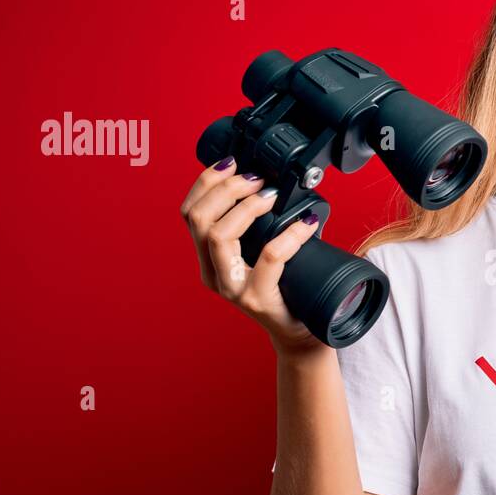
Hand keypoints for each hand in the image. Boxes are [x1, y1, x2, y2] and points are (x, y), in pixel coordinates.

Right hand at [179, 157, 326, 355]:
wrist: (298, 331)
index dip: (206, 182)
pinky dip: (289, 234)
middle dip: (226, 189)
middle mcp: (213, 273)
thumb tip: (271, 180)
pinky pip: (269, 257)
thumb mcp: (259, 251)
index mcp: (208, 258)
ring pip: (219, 236)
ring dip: (245, 207)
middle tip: (256, 179)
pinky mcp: (257, 299)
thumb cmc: (284, 288)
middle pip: (199, 220)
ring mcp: (232, 288)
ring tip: (270, 196)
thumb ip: (255, 225)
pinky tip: (305, 225)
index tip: (231, 163)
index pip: (189, 213)